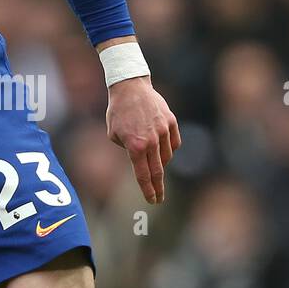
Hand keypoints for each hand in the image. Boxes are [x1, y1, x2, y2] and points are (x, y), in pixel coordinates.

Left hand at [105, 76, 180, 202]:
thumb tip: (140, 159)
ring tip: (153, 161)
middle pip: (158, 171)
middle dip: (158, 187)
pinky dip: (169, 149)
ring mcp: (164, 131)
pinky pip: (174, 143)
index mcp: (135, 146)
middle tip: (159, 198)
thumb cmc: (118, 111)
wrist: (130, 87)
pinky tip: (163, 149)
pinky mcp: (171, 122)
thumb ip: (127, 150)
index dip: (148, 190)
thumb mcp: (114, 135)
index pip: (143, 175)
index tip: (152, 200)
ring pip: (167, 157)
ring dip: (161, 163)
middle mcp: (152, 141)